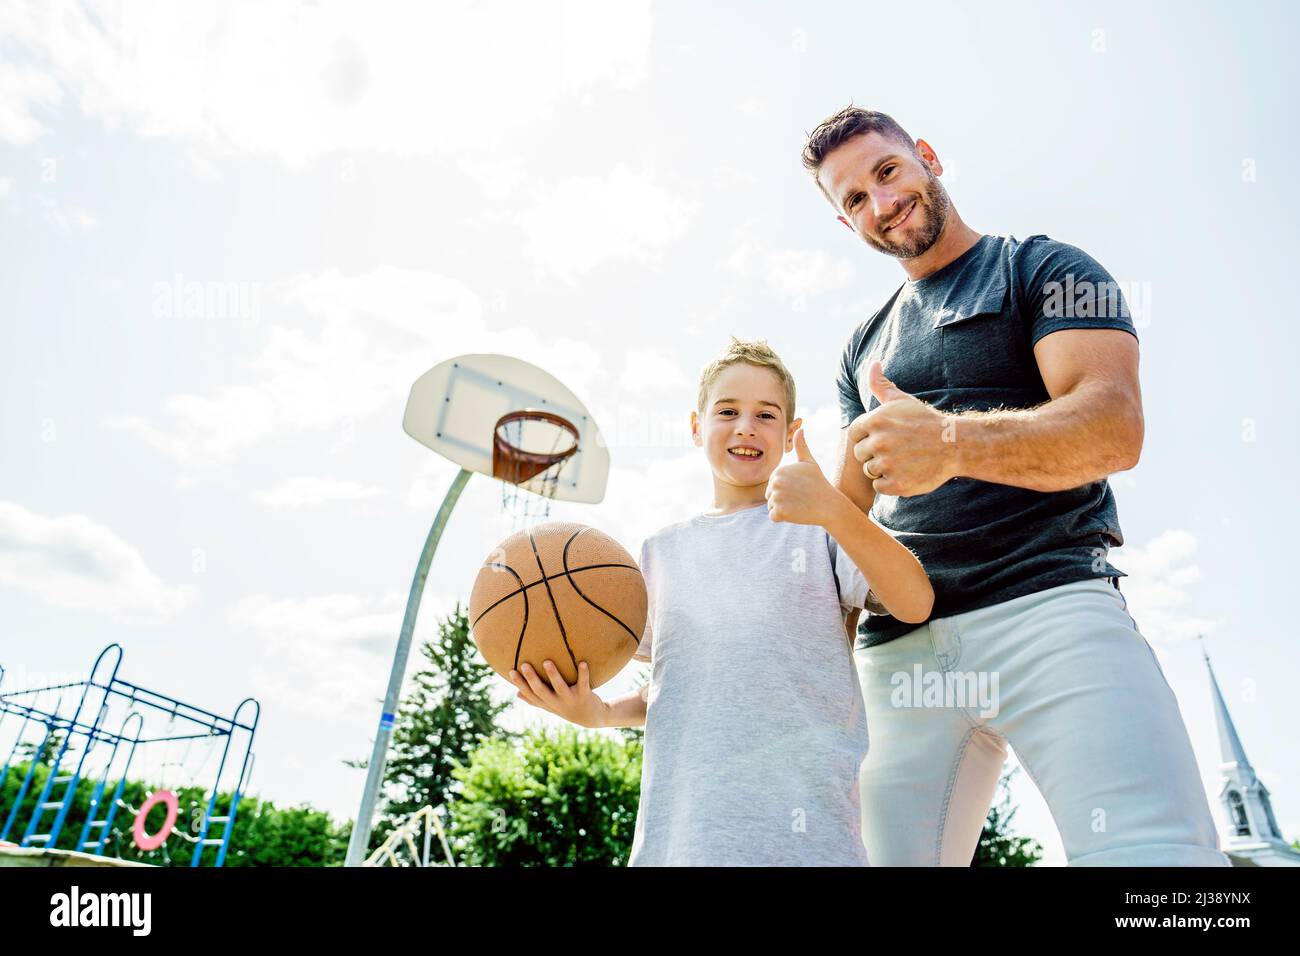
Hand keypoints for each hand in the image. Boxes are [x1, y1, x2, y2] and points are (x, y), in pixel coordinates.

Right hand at [508, 660, 609, 727]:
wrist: (591, 717)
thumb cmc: (566, 707)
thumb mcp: (550, 706)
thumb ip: (534, 700)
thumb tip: (517, 693)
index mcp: (547, 703)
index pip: (530, 694)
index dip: (520, 684)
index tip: (511, 671)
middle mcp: (557, 702)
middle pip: (541, 691)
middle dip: (532, 679)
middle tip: (524, 664)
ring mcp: (570, 699)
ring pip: (560, 687)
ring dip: (553, 675)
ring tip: (547, 661)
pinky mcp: (585, 695)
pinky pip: (584, 683)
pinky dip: (584, 673)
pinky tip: (583, 662)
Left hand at [765, 427, 839, 525]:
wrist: (829, 505)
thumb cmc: (819, 483)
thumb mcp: (809, 463)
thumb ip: (801, 446)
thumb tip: (800, 428)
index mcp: (778, 471)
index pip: (773, 484)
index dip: (786, 488)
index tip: (799, 488)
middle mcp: (775, 482)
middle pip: (770, 495)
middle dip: (783, 499)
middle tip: (799, 497)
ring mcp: (777, 497)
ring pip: (771, 506)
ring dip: (783, 509)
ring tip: (798, 504)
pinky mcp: (779, 512)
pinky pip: (774, 517)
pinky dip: (783, 518)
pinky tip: (796, 512)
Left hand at [848, 361, 958, 496]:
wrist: (955, 445)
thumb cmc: (925, 422)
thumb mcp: (902, 400)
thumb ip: (881, 385)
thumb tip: (873, 363)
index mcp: (875, 420)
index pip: (854, 433)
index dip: (868, 436)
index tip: (887, 436)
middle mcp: (878, 442)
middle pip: (860, 453)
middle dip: (874, 453)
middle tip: (898, 449)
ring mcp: (887, 464)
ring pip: (869, 470)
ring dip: (883, 468)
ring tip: (904, 460)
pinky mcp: (896, 484)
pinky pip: (879, 486)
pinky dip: (890, 483)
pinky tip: (906, 472)